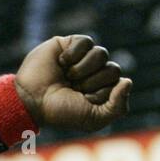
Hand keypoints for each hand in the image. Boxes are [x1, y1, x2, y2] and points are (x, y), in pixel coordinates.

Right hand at [15, 35, 130, 131]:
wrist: (31, 98)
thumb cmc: (60, 112)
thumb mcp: (93, 119)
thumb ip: (117, 107)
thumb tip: (128, 81)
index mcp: (101, 90)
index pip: (119, 82)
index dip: (102, 92)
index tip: (83, 100)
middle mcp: (94, 73)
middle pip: (112, 68)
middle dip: (92, 82)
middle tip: (74, 89)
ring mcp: (83, 58)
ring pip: (101, 54)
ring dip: (82, 69)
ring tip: (66, 76)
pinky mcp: (71, 44)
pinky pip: (87, 42)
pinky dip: (74, 54)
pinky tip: (61, 63)